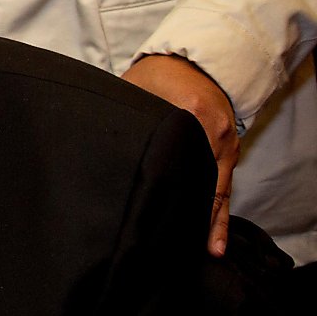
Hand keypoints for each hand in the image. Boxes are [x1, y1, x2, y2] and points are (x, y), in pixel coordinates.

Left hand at [123, 54, 238, 254]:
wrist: (195, 61)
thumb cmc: (157, 76)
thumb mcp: (134, 88)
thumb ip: (120, 113)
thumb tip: (86, 137)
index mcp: (190, 113)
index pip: (175, 155)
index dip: (162, 183)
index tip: (148, 211)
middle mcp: (214, 131)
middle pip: (198, 178)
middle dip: (184, 211)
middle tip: (169, 245)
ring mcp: (226, 143)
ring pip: (215, 189)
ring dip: (207, 221)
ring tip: (203, 253)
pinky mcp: (230, 151)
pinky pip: (224, 188)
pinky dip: (218, 214)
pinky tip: (215, 242)